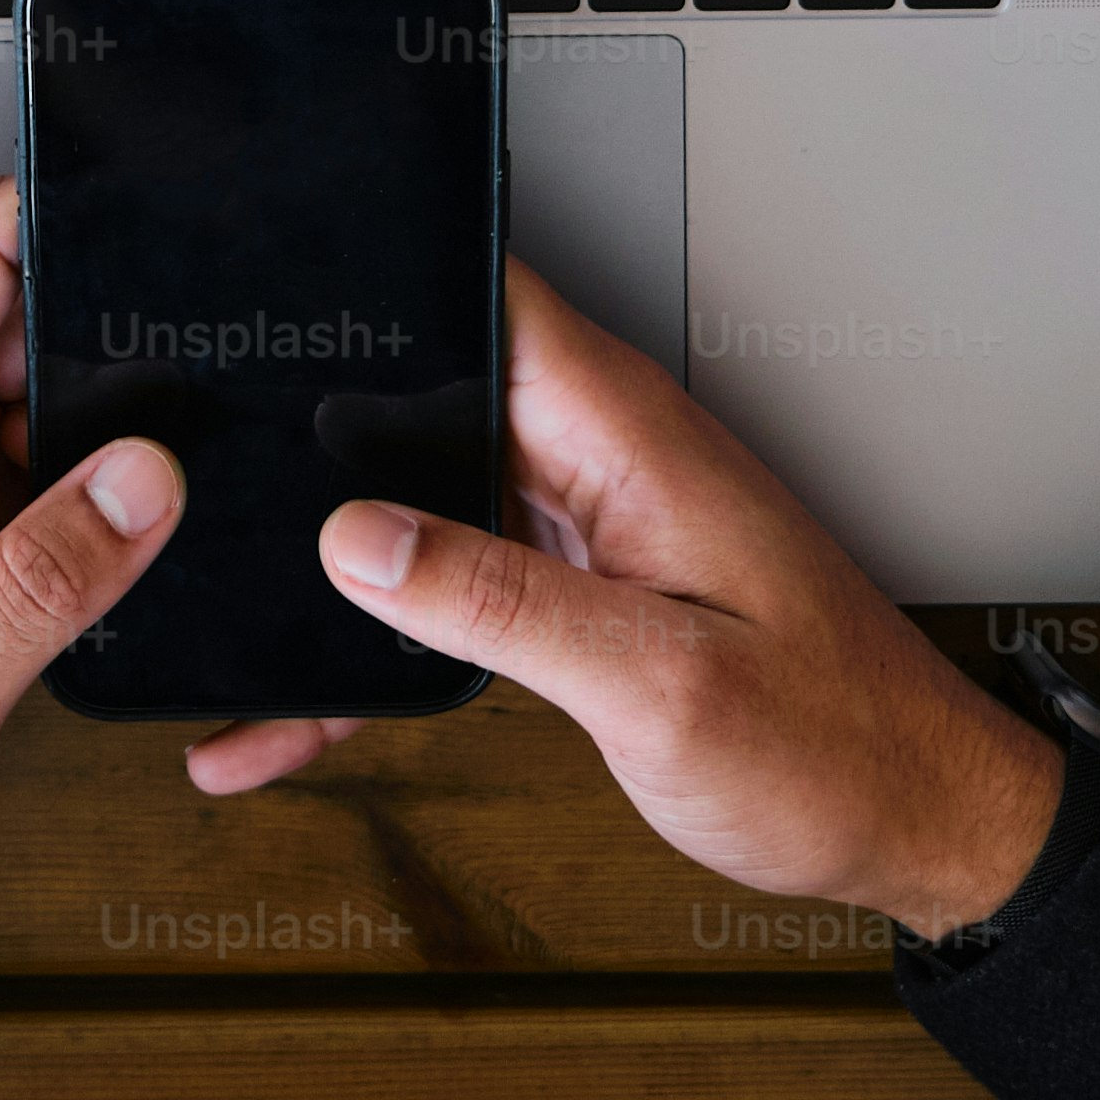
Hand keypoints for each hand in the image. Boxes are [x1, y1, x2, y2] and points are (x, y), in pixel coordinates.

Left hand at [0, 175, 180, 954]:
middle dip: (116, 353)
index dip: (74, 211)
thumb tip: (149, 476)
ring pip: (29, 383)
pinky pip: (12, 453)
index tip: (172, 236)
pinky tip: (93, 559)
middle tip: (187, 457)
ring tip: (133, 536)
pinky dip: (66, 492)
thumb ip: (39, 587)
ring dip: (98, 434)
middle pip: (20, 307)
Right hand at [190, 264, 1064, 939]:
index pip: (486, 294)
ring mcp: (585, 522)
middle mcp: (601, 458)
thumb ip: (503, 605)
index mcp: (628, 435)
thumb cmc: (834, 748)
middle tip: (183, 460)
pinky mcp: (576, 590)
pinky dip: (371, 648)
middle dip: (306, 420)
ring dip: (325, 545)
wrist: (916, 823)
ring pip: (417, 499)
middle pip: (422, 391)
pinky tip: (283, 713)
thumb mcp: (659, 684)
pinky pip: (448, 593)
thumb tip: (360, 540)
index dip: (377, 275)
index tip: (265, 288)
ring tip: (201, 588)